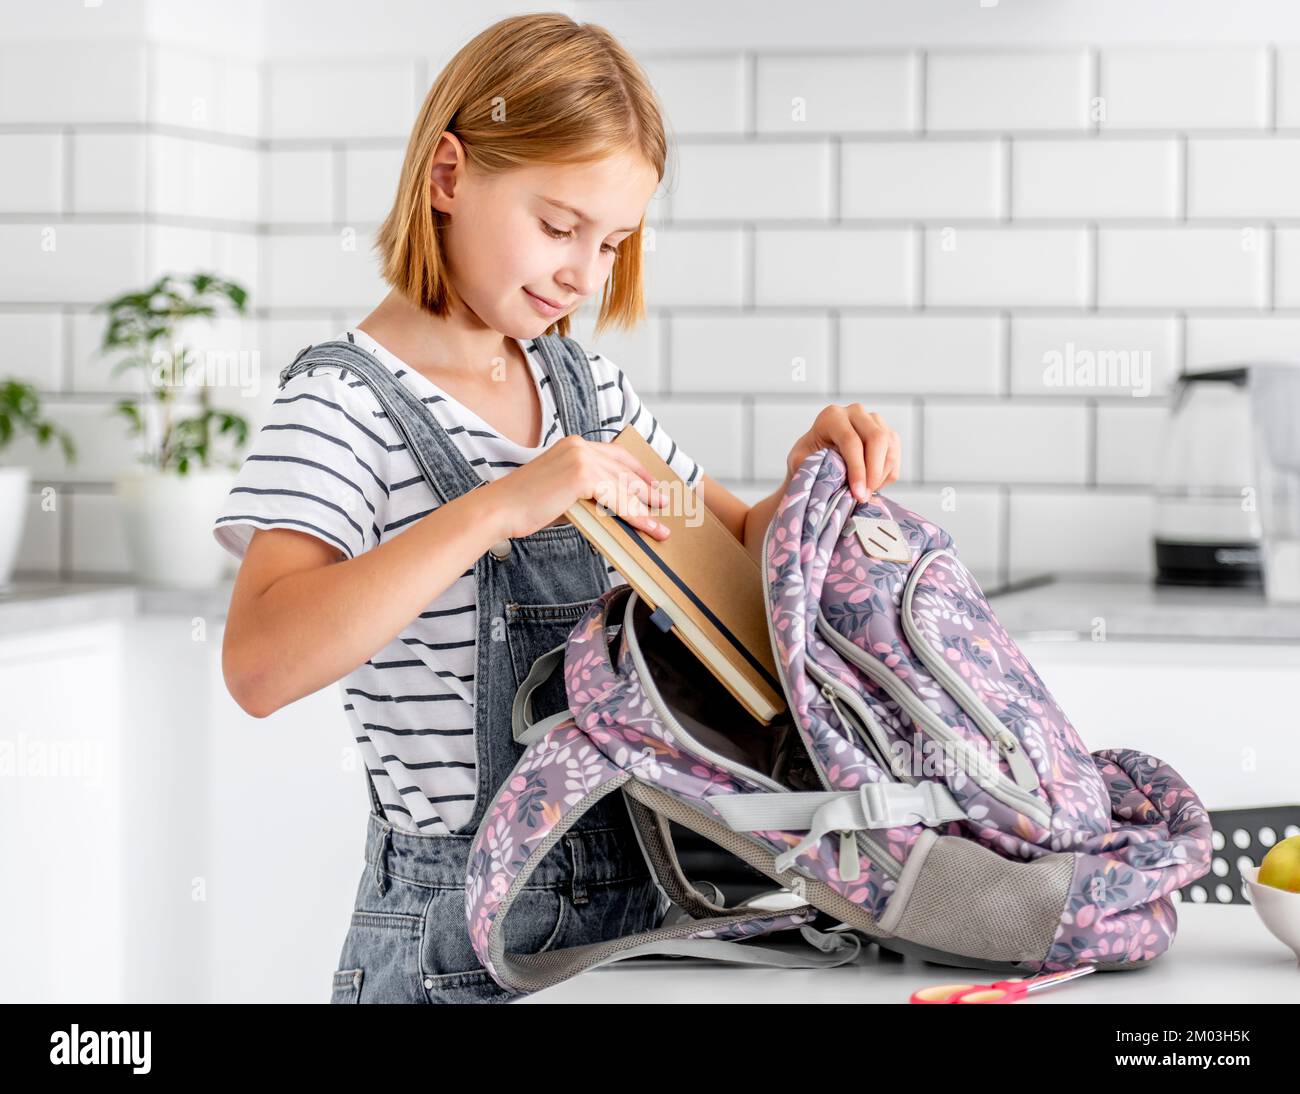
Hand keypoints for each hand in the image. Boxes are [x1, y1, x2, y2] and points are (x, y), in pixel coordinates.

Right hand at [486, 434, 670, 541]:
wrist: (499, 509)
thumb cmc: (525, 506)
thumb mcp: (562, 492)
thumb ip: (587, 491)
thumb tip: (615, 505)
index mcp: (573, 444)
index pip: (616, 454)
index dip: (638, 470)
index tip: (653, 485)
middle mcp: (579, 446)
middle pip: (625, 469)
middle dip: (647, 489)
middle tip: (664, 504)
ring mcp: (581, 458)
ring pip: (625, 486)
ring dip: (646, 507)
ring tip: (660, 524)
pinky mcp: (581, 476)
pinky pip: (618, 498)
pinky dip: (636, 515)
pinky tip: (646, 527)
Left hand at [785, 403, 900, 502]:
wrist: (817, 456)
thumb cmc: (808, 459)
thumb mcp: (801, 462)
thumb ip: (814, 467)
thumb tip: (832, 478)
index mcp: (832, 416)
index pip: (851, 440)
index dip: (857, 469)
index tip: (858, 493)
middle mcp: (855, 412)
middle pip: (877, 438)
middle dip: (873, 472)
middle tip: (865, 496)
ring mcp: (874, 421)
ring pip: (889, 447)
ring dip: (881, 476)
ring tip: (865, 494)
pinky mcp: (888, 434)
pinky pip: (895, 457)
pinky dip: (887, 476)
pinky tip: (872, 486)